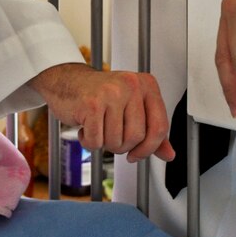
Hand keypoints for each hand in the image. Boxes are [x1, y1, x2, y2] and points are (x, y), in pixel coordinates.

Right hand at [29, 62, 173, 162]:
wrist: (67, 81)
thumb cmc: (99, 95)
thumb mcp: (131, 107)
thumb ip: (151, 130)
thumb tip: (168, 155)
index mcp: (146, 85)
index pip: (160, 127)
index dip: (149, 148)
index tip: (137, 153)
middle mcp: (131, 85)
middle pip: (137, 137)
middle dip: (122, 146)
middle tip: (110, 136)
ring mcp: (111, 94)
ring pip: (116, 142)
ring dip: (104, 143)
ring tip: (98, 128)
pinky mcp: (91, 105)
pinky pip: (96, 142)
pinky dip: (89, 142)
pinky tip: (86, 128)